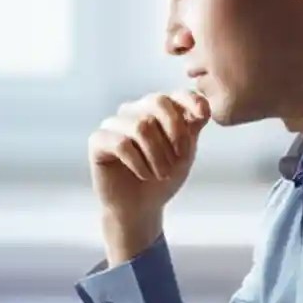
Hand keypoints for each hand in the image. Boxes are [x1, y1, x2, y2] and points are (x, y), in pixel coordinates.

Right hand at [88, 91, 210, 263]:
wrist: (140, 208)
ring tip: (161, 173)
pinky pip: (121, 143)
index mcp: (158, 111)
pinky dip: (138, 162)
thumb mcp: (185, 153)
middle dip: (175, 131)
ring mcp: (115, 124)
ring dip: (157, 154)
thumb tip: (203, 108)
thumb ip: (192, 129)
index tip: (202, 117)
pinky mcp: (98, 141)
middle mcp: (135, 111)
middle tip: (179, 159)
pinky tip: (144, 175)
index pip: (175, 93)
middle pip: (157, 101)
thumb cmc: (163, 179)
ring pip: (141, 125)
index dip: (190, 101)